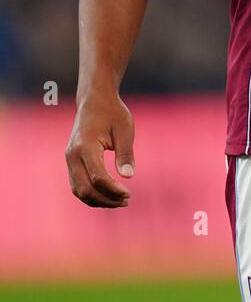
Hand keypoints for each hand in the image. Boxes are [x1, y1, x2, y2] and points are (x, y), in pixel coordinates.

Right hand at [65, 93, 134, 207]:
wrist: (94, 100)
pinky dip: (91, 194)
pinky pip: (77, 184)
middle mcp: (73, 154)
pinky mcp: (71, 161)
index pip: (98, 177)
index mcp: (86, 145)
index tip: (129, 194)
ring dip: (98, 200)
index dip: (113, 190)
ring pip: (78, 190)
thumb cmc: (112, 112)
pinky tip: (109, 196)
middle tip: (127, 200)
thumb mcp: (125, 129)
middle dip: (106, 199)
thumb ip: (125, 153)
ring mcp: (69, 159)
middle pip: (85, 188)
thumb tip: (128, 176)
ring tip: (120, 201)